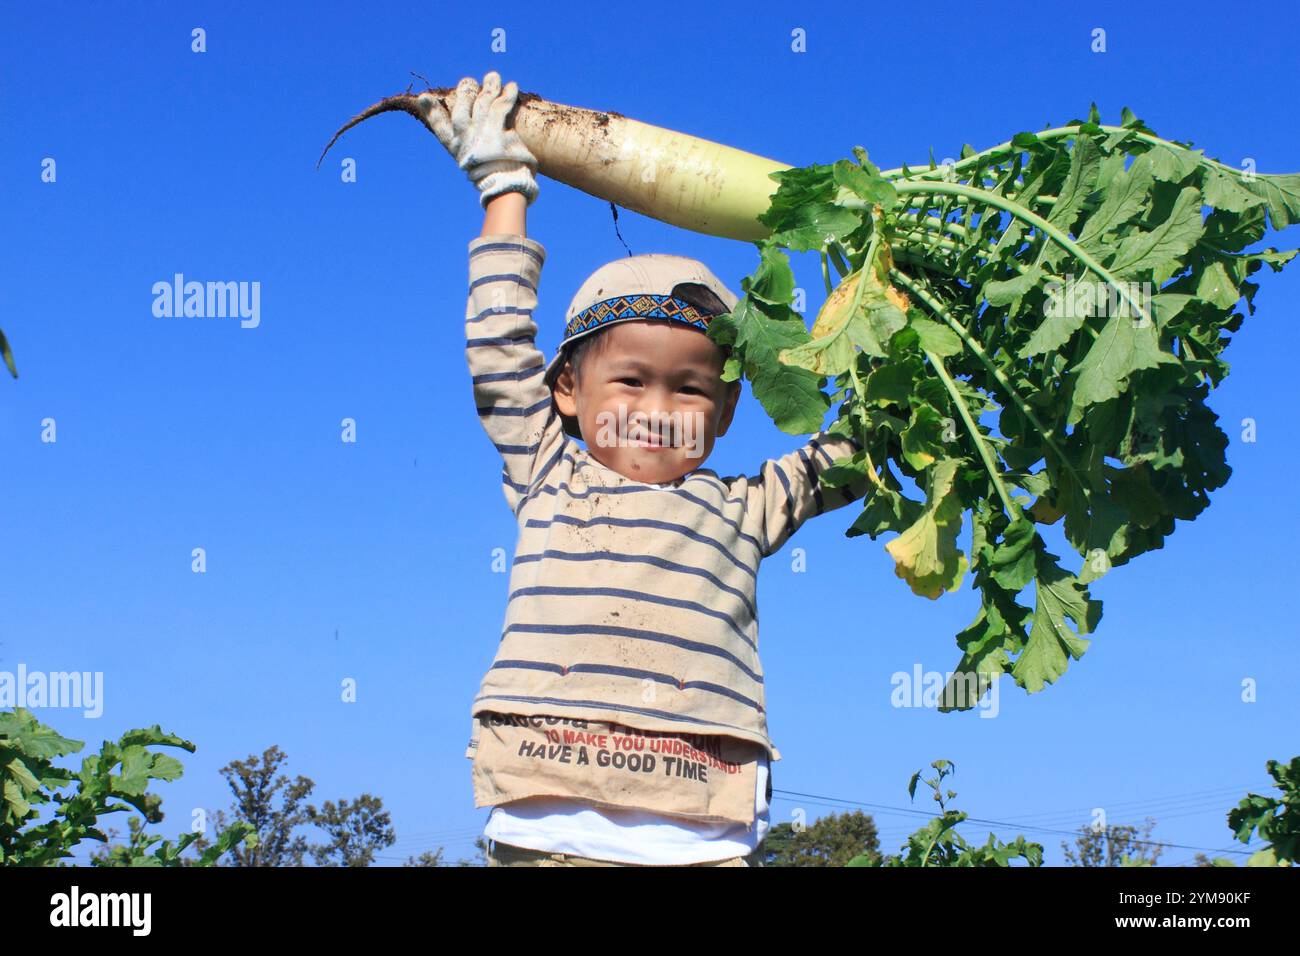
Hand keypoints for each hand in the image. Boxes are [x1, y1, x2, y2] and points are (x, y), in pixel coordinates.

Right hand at [421, 71, 538, 207]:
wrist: (502, 187)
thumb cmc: (491, 179)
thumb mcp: (473, 165)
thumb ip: (471, 150)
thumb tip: (474, 144)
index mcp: (454, 147)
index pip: (439, 125)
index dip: (431, 110)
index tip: (424, 98)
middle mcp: (465, 136)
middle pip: (461, 106)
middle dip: (465, 91)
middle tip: (468, 81)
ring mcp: (480, 131)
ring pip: (482, 101)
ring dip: (489, 86)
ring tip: (492, 76)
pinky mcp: (497, 129)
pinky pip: (501, 105)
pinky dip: (507, 94)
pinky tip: (512, 86)